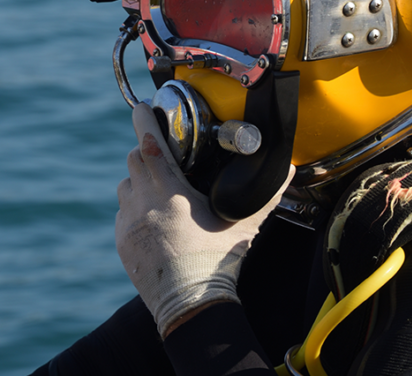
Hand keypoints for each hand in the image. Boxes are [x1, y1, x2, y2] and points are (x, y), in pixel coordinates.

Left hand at [115, 102, 292, 337]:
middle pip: (135, 160)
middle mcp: (145, 204)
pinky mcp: (122, 241)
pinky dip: (135, 205)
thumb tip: (290, 171)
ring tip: (158, 185)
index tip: (142, 107)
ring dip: (139, 178)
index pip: (151, 145)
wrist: (190, 304)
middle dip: (146, 150)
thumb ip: (265, 195)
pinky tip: (153, 215)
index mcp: (171, 194)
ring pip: (126, 185)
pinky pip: (123, 211)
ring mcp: (130, 223)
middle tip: (162, 150)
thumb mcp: (244, 225)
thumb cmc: (218, 262)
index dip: (145, 122)